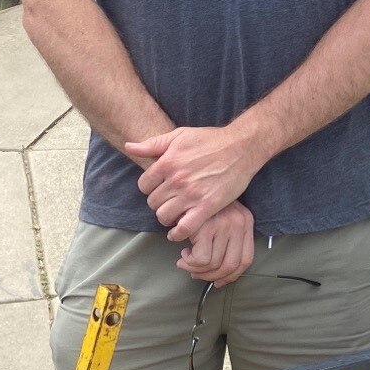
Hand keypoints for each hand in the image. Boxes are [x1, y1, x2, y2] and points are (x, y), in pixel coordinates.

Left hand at [124, 125, 266, 242]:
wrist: (241, 147)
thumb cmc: (210, 140)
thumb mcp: (179, 136)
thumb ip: (152, 144)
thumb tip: (129, 146)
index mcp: (167, 162)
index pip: (143, 185)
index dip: (150, 188)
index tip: (159, 188)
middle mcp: (177, 179)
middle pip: (152, 202)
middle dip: (158, 202)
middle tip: (168, 201)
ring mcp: (191, 194)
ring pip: (164, 216)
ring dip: (166, 217)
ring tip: (173, 213)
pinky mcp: (207, 206)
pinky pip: (184, 228)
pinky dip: (177, 233)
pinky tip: (177, 232)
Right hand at [176, 199, 255, 284]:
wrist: (191, 173)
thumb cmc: (203, 195)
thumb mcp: (223, 212)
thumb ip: (226, 235)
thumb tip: (217, 270)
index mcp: (246, 221)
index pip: (246, 260)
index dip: (231, 276)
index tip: (218, 282)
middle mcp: (238, 224)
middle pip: (230, 267)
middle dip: (210, 277)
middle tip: (195, 273)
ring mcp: (223, 225)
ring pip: (213, 265)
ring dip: (195, 269)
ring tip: (185, 260)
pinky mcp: (205, 227)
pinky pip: (200, 259)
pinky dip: (189, 261)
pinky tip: (183, 253)